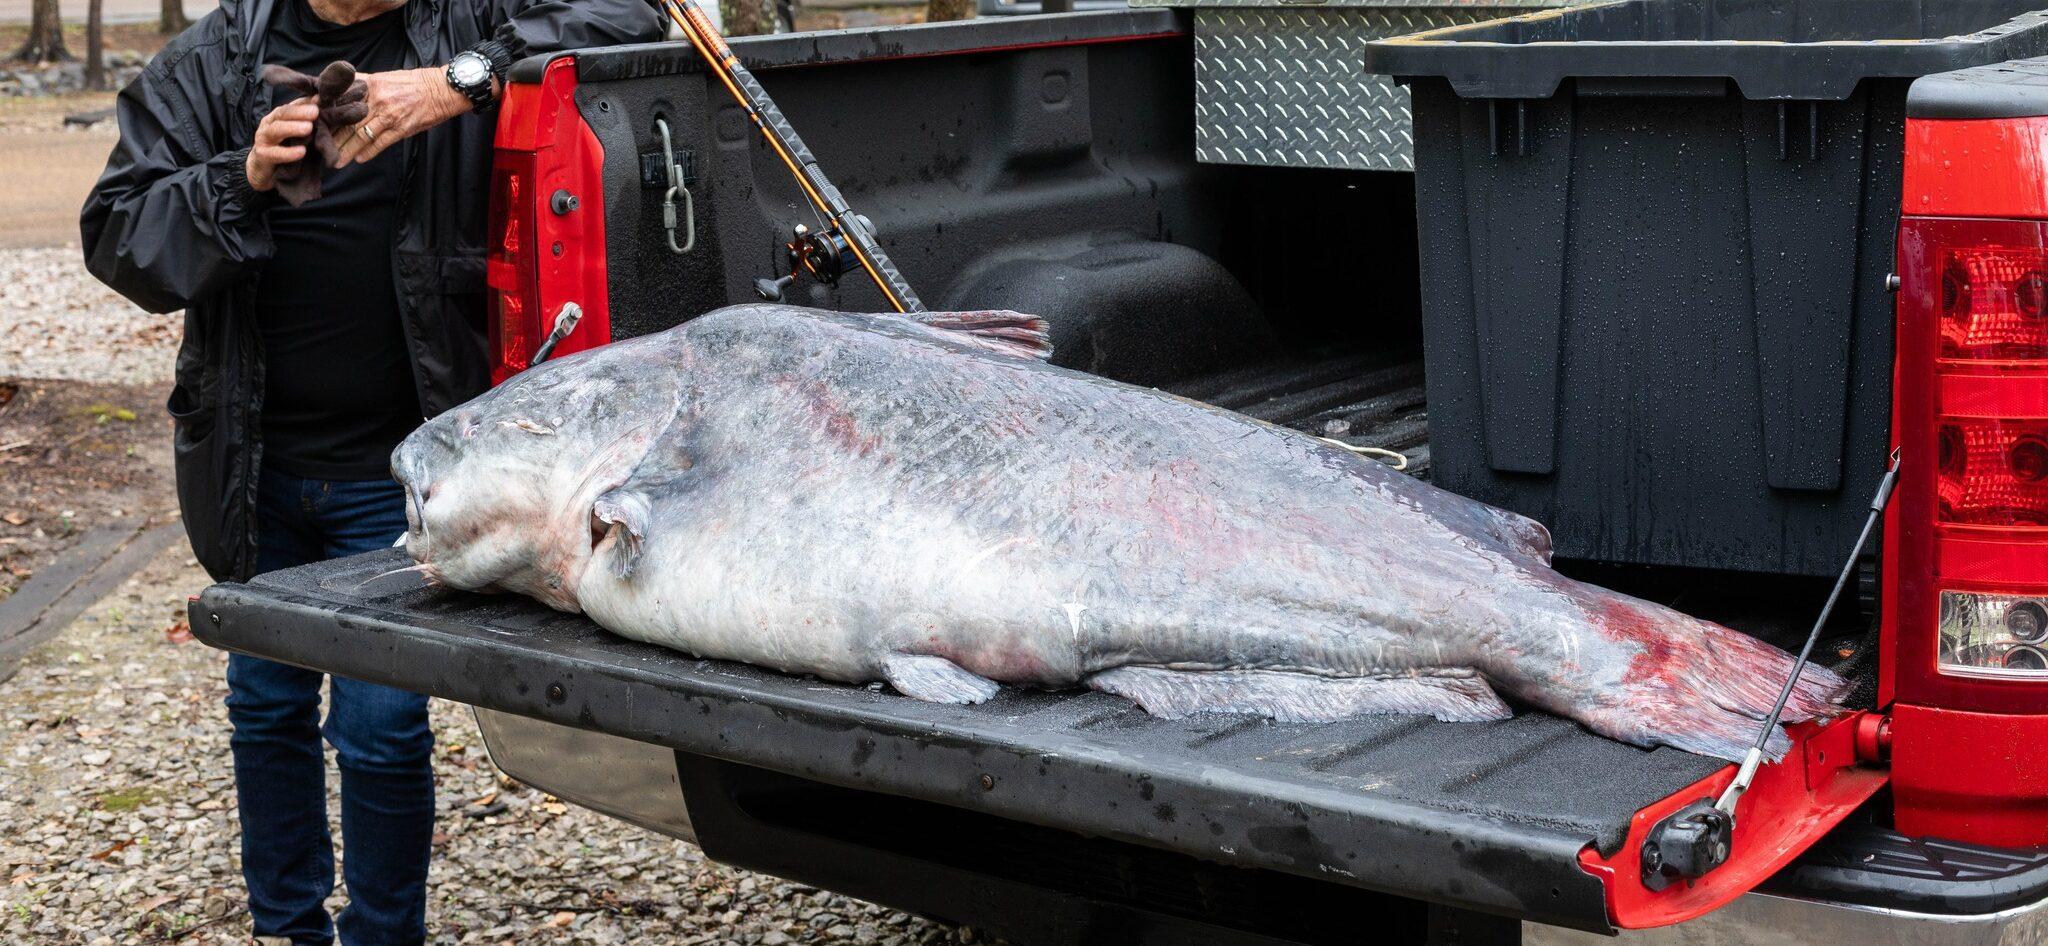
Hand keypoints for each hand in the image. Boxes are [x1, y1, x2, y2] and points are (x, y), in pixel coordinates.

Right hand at [246, 96, 318, 191]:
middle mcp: (270, 123)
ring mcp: (264, 138)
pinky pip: (274, 153)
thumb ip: (309, 121)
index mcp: (279, 116)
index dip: (305, 102)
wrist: (264, 170)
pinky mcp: (262, 155)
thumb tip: (322, 104)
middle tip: (315, 111)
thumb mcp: (299, 134)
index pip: (292, 105)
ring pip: (276, 130)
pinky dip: (288, 153)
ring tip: (308, 128)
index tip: (321, 99)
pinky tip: (301, 152)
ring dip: (292, 128)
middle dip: (299, 112)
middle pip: (283, 113)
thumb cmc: (285, 148)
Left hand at [330, 67, 476, 166]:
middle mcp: (377, 99)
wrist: (442, 89)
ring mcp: (389, 115)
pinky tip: (359, 159)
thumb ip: (364, 84)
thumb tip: (343, 90)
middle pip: (348, 121)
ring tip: (336, 160)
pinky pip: (381, 142)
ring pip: (361, 135)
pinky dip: (369, 152)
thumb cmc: (414, 83)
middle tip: (320, 147)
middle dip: (333, 137)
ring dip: (347, 150)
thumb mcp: (385, 77)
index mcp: (371, 85)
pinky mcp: (402, 128)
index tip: (315, 122)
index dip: (327, 113)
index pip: (342, 100)